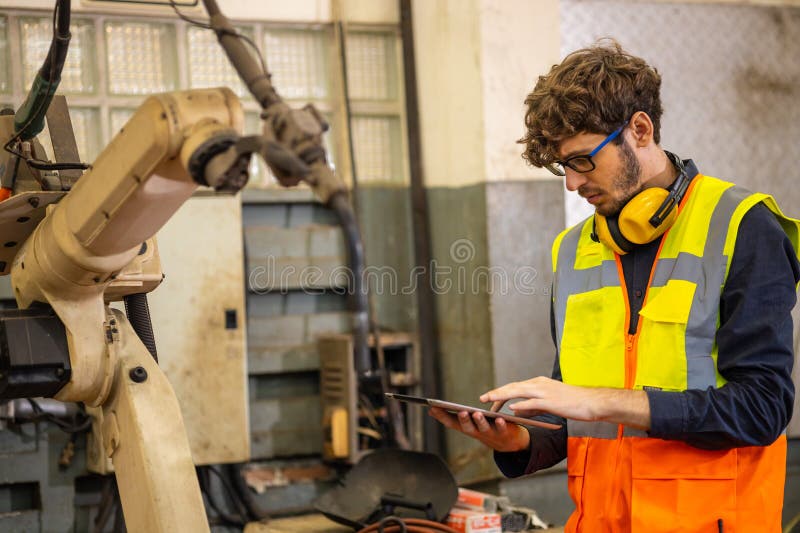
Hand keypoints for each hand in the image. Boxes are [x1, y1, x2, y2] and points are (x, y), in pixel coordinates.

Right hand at [428, 407, 529, 452]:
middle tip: (461, 412)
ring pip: (484, 429)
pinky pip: (502, 429)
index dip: (441, 416)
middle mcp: (476, 433)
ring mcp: (490, 434)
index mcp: (467, 428)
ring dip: (480, 422)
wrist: (509, 444)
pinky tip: (500, 419)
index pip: (451, 423)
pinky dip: (501, 424)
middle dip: (463, 420)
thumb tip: (432, 410)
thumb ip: (454, 418)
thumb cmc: (485, 429)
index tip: (432, 407)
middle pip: (467, 428)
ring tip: (477, 413)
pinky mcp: (504, 434)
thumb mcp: (468, 424)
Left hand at [479, 376, 650, 429]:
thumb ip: (532, 407)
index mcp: (539, 384)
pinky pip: (533, 402)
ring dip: (503, 396)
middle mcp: (540, 384)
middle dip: (496, 393)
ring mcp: (545, 391)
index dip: (500, 392)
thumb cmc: (573, 404)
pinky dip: (521, 404)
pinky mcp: (551, 401)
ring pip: (518, 391)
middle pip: (513, 387)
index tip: (488, 398)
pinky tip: (511, 409)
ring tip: (490, 402)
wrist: (592, 403)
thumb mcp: (549, 404)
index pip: (515, 387)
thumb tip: (517, 412)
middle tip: (482, 399)